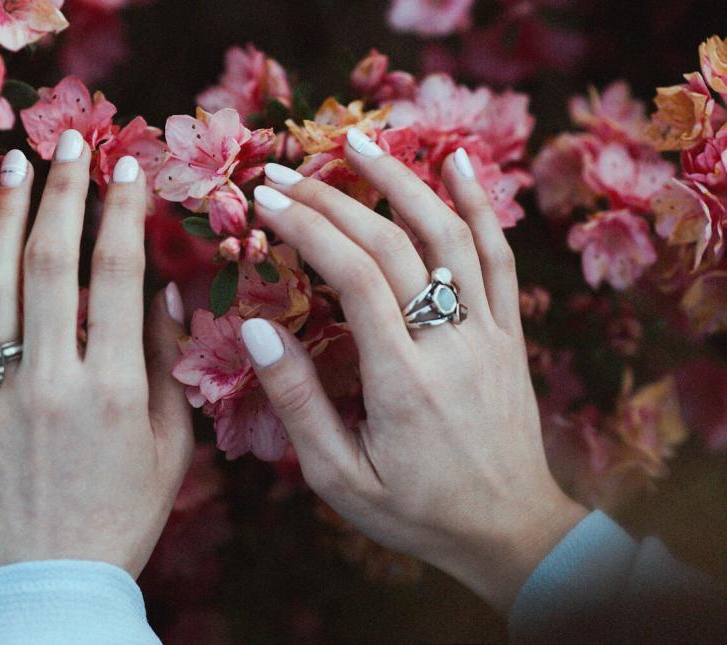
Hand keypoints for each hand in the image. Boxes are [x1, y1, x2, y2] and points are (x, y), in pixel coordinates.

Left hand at [0, 130, 193, 578]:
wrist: (49, 581)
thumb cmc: (124, 514)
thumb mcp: (170, 446)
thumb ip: (166, 364)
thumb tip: (162, 288)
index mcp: (114, 387)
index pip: (118, 273)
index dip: (123, 210)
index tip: (128, 167)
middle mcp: (50, 380)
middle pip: (49, 262)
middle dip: (61, 191)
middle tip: (68, 140)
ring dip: (1, 217)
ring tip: (10, 167)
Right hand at [245, 129, 587, 612]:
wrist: (511, 532)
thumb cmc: (417, 511)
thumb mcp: (340, 478)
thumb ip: (298, 404)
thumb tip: (258, 331)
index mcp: (402, 381)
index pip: (353, 276)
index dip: (308, 228)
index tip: (266, 200)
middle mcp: (450, 343)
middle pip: (392, 245)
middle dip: (333, 200)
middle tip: (284, 175)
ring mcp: (487, 332)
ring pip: (449, 235)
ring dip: (402, 181)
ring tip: (359, 142)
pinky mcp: (509, 333)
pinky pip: (499, 257)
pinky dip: (479, 204)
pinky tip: (457, 163)